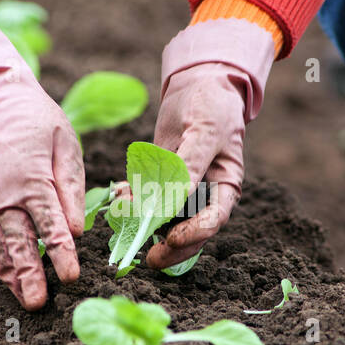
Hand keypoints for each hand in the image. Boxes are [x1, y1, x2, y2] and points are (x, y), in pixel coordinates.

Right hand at [0, 6, 84, 309]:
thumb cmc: (36, 120)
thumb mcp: (64, 142)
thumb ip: (71, 185)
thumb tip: (77, 228)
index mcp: (31, 178)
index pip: (49, 223)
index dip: (60, 252)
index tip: (70, 276)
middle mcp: (6, 195)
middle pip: (19, 242)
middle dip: (29, 275)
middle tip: (39, 304)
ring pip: (1, 245)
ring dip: (13, 275)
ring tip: (26, 302)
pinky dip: (0, 261)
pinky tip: (11, 281)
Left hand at [145, 19, 275, 269]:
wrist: (197, 86)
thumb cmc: (211, 105)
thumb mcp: (204, 130)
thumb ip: (190, 164)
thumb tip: (174, 198)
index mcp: (224, 186)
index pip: (213, 220)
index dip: (195, 233)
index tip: (173, 238)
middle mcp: (204, 195)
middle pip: (188, 232)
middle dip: (168, 248)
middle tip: (147, 258)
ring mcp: (181, 191)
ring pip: (163, 220)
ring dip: (142, 223)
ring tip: (123, 217)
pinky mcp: (160, 181)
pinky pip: (146, 199)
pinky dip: (131, 201)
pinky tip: (119, 195)